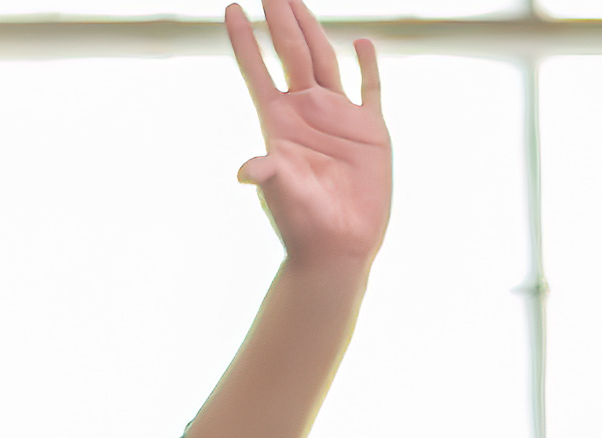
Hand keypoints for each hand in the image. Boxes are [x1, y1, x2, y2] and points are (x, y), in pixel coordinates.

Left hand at [225, 0, 389, 274]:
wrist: (337, 250)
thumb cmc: (303, 226)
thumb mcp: (281, 196)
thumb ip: (268, 176)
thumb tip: (247, 170)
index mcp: (280, 123)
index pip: (258, 70)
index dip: (245, 40)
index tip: (232, 7)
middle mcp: (307, 113)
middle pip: (292, 52)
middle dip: (281, 18)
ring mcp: (338, 118)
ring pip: (325, 59)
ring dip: (312, 29)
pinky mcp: (369, 131)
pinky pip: (369, 88)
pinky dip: (367, 65)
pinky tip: (360, 42)